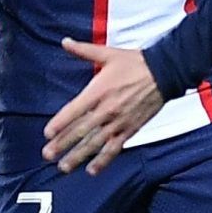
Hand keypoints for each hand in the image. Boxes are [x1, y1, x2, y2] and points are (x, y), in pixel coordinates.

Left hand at [43, 40, 165, 173]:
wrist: (164, 73)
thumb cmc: (135, 63)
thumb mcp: (108, 53)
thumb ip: (84, 50)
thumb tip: (65, 42)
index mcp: (98, 91)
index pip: (74, 111)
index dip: (60, 123)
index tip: (47, 134)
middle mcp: (106, 109)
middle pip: (81, 131)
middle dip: (63, 145)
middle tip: (48, 155)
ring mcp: (119, 122)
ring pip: (95, 143)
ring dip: (78, 156)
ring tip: (64, 167)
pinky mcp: (130, 129)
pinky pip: (114, 148)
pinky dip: (103, 160)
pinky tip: (92, 170)